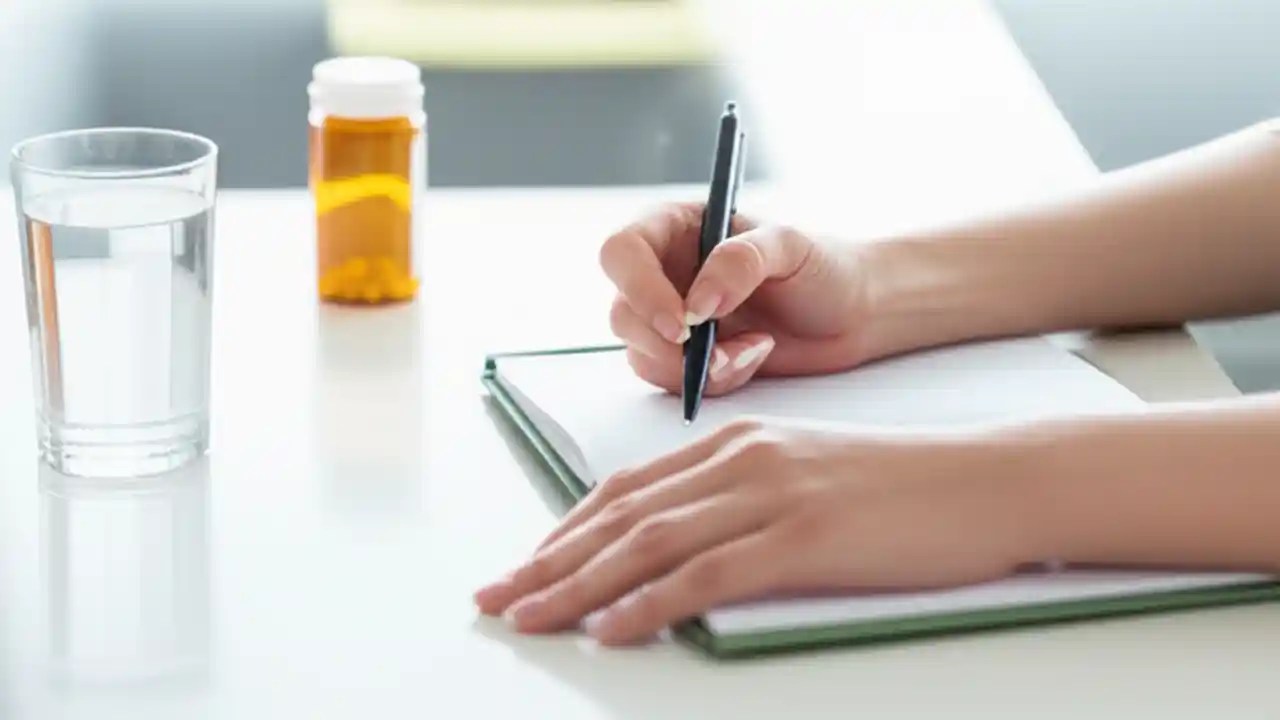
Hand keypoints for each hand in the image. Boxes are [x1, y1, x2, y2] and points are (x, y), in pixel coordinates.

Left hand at [473, 418, 1034, 644]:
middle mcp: (740, 459)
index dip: (566, 528)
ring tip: (530, 618)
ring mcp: (771, 494)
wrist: (984, 480)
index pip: (627, 487)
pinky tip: (612, 630)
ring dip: (578, 584)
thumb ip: (739, 498)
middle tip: (499, 597)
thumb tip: (679, 549)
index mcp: (735, 442)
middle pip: (622, 515)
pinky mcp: (804, 536)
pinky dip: (650, 604)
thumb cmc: (900, 487)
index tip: (525, 564)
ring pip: (650, 542)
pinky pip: (707, 574)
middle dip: (550, 560)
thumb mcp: (803, 475)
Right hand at [600, 203, 874, 395]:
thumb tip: (697, 303)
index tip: (681, 322)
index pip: (623, 251)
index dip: (639, 288)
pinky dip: (712, 380)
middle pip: (622, 311)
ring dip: (693, 366)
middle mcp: (664, 271)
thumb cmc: (824, 266)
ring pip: (641, 352)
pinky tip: (753, 356)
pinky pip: (671, 380)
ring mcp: (672, 317)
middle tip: (711, 351)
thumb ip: (740, 262)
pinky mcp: (686, 357)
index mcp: (677, 227)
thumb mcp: (790, 247)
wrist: (853, 314)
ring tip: (753, 349)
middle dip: (665, 342)